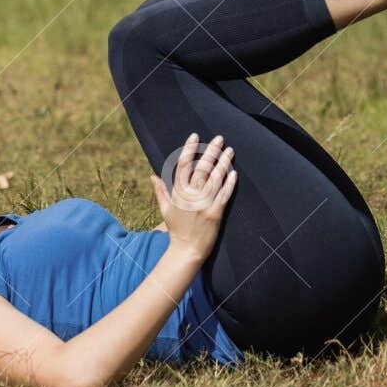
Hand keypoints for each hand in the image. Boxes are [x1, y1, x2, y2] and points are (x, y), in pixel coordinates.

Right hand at [150, 132, 236, 262]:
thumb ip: (160, 191)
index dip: (189, 149)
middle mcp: (190, 196)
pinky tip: (234, 172)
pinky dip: (229, 183)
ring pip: (214, 179)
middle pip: (201, 168)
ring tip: (229, 150)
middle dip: (210, 151)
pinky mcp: (215, 213)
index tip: (195, 136)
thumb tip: (153, 175)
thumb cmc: (176, 228)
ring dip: (223, 163)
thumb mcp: (165, 209)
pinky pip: (223, 195)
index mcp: (178, 193)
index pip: (183, 165)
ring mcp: (203, 205)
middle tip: (219, 138)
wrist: (186, 250)